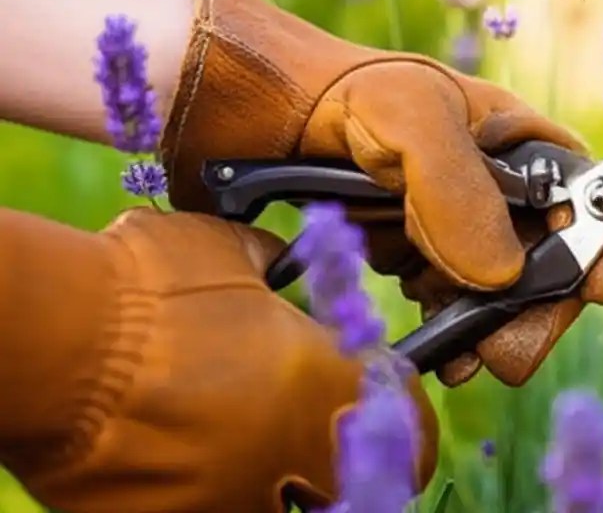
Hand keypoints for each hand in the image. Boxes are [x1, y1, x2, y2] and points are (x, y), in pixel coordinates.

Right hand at [0, 207, 436, 512]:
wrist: (54, 343)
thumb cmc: (147, 289)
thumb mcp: (227, 253)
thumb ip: (273, 269)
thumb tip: (280, 266)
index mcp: (330, 390)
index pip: (410, 428)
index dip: (392, 410)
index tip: (373, 396)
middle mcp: (298, 461)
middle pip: (349, 487)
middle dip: (335, 461)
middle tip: (301, 429)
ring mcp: (235, 504)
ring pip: (278, 507)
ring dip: (270, 480)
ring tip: (232, 442)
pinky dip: (205, 492)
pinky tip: (177, 458)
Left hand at [160, 0, 602, 385]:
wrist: (250, 120)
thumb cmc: (339, 93)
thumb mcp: (409, 117)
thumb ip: (460, 189)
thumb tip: (502, 276)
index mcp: (520, 142)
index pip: (589, 198)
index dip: (601, 244)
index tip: (595, 288)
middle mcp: (500, 189)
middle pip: (555, 262)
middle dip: (539, 309)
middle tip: (506, 347)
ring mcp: (460, 228)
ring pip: (507, 298)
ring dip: (493, 332)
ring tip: (463, 352)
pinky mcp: (421, 261)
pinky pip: (457, 310)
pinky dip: (453, 334)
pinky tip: (437, 345)